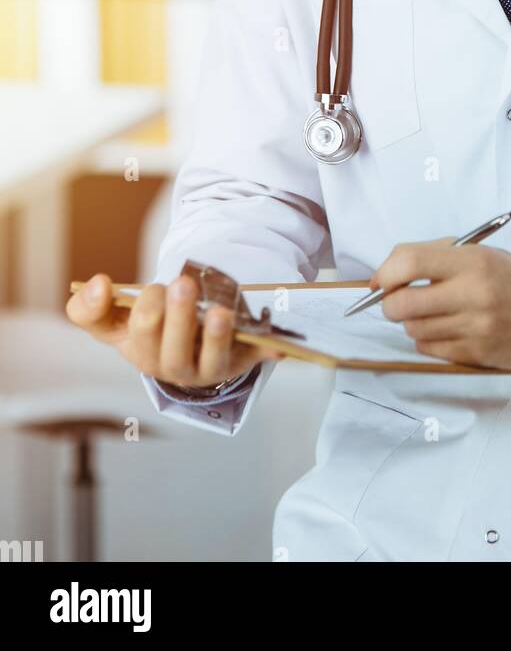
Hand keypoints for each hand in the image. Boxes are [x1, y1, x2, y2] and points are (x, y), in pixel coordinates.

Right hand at [66, 272, 283, 389]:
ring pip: (212, 360)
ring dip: (217, 338)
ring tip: (221, 314)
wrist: (188, 346)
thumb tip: (97, 284)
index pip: (129, 336)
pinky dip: (268, 350)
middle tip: (182, 285)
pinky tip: (279, 346)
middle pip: (170, 351)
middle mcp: (172, 365)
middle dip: (176, 318)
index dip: (132, 313)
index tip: (127, 286)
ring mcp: (210, 366)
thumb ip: (90, 306)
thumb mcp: (116, 319)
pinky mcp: (243, 359)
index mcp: (139, 351)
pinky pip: (256, 357)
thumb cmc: (151, 327)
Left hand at [369, 239, 510, 368]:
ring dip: (411, 322)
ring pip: (413, 330)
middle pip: (402, 304)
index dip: (385, 272)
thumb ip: (432, 256)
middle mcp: (472, 295)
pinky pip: (430, 350)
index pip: (409, 262)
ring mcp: (475, 328)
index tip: (380, 280)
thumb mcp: (476, 252)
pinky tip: (444, 328)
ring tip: (429, 312)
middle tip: (395, 300)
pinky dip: (427, 340)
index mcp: (471, 262)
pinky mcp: (477, 354)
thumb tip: (386, 274)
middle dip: (389, 303)